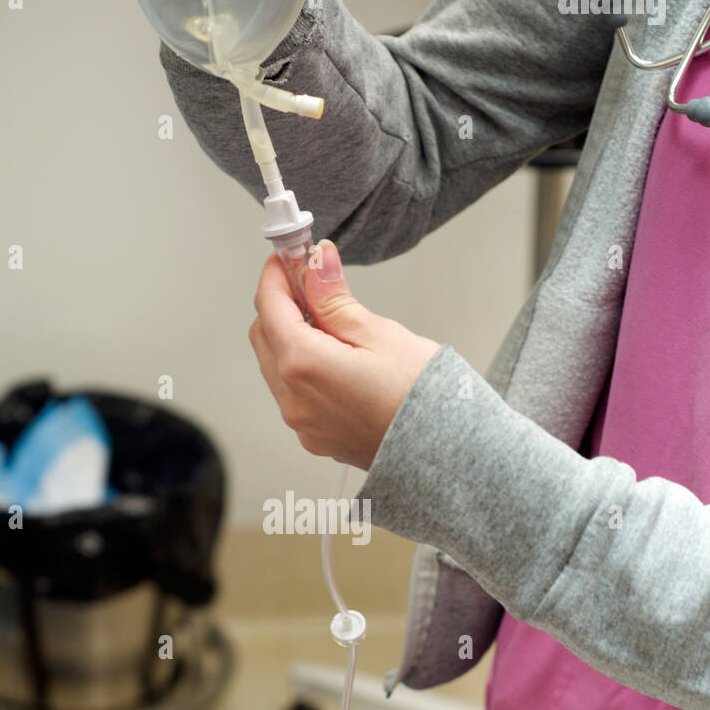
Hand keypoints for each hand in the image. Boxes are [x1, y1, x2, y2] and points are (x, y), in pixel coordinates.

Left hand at [250, 241, 440, 471]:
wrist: (445, 454)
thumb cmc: (422, 399)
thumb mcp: (379, 333)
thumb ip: (335, 300)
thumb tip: (315, 265)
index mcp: (303, 364)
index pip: (269, 305)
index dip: (276, 273)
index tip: (290, 255)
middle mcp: (293, 398)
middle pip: (264, 335)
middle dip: (281, 304)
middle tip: (313, 284)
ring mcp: (302, 423)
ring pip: (276, 366)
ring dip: (290, 337)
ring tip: (332, 324)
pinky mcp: (315, 437)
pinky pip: (293, 394)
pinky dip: (302, 368)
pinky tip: (336, 359)